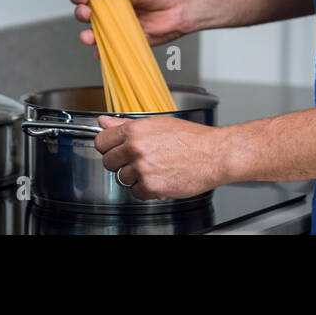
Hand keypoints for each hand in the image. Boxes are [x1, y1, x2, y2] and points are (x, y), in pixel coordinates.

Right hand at [68, 0, 198, 47]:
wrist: (183, 7)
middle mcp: (111, 7)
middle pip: (84, 12)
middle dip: (80, 13)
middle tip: (87, 12)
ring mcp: (117, 25)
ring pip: (93, 32)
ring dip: (86, 35)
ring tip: (89, 35)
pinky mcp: (126, 40)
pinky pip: (109, 48)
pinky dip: (101, 52)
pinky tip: (100, 50)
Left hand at [94, 115, 227, 200]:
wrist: (214, 154)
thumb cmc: (191, 138)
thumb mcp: (157, 123)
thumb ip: (126, 125)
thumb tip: (104, 121)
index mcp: (135, 130)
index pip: (101, 141)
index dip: (108, 146)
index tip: (115, 149)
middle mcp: (136, 148)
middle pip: (108, 162)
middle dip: (120, 163)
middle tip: (138, 160)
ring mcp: (142, 168)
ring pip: (122, 179)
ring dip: (135, 177)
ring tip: (154, 168)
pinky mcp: (151, 186)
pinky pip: (136, 193)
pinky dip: (146, 190)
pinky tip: (159, 178)